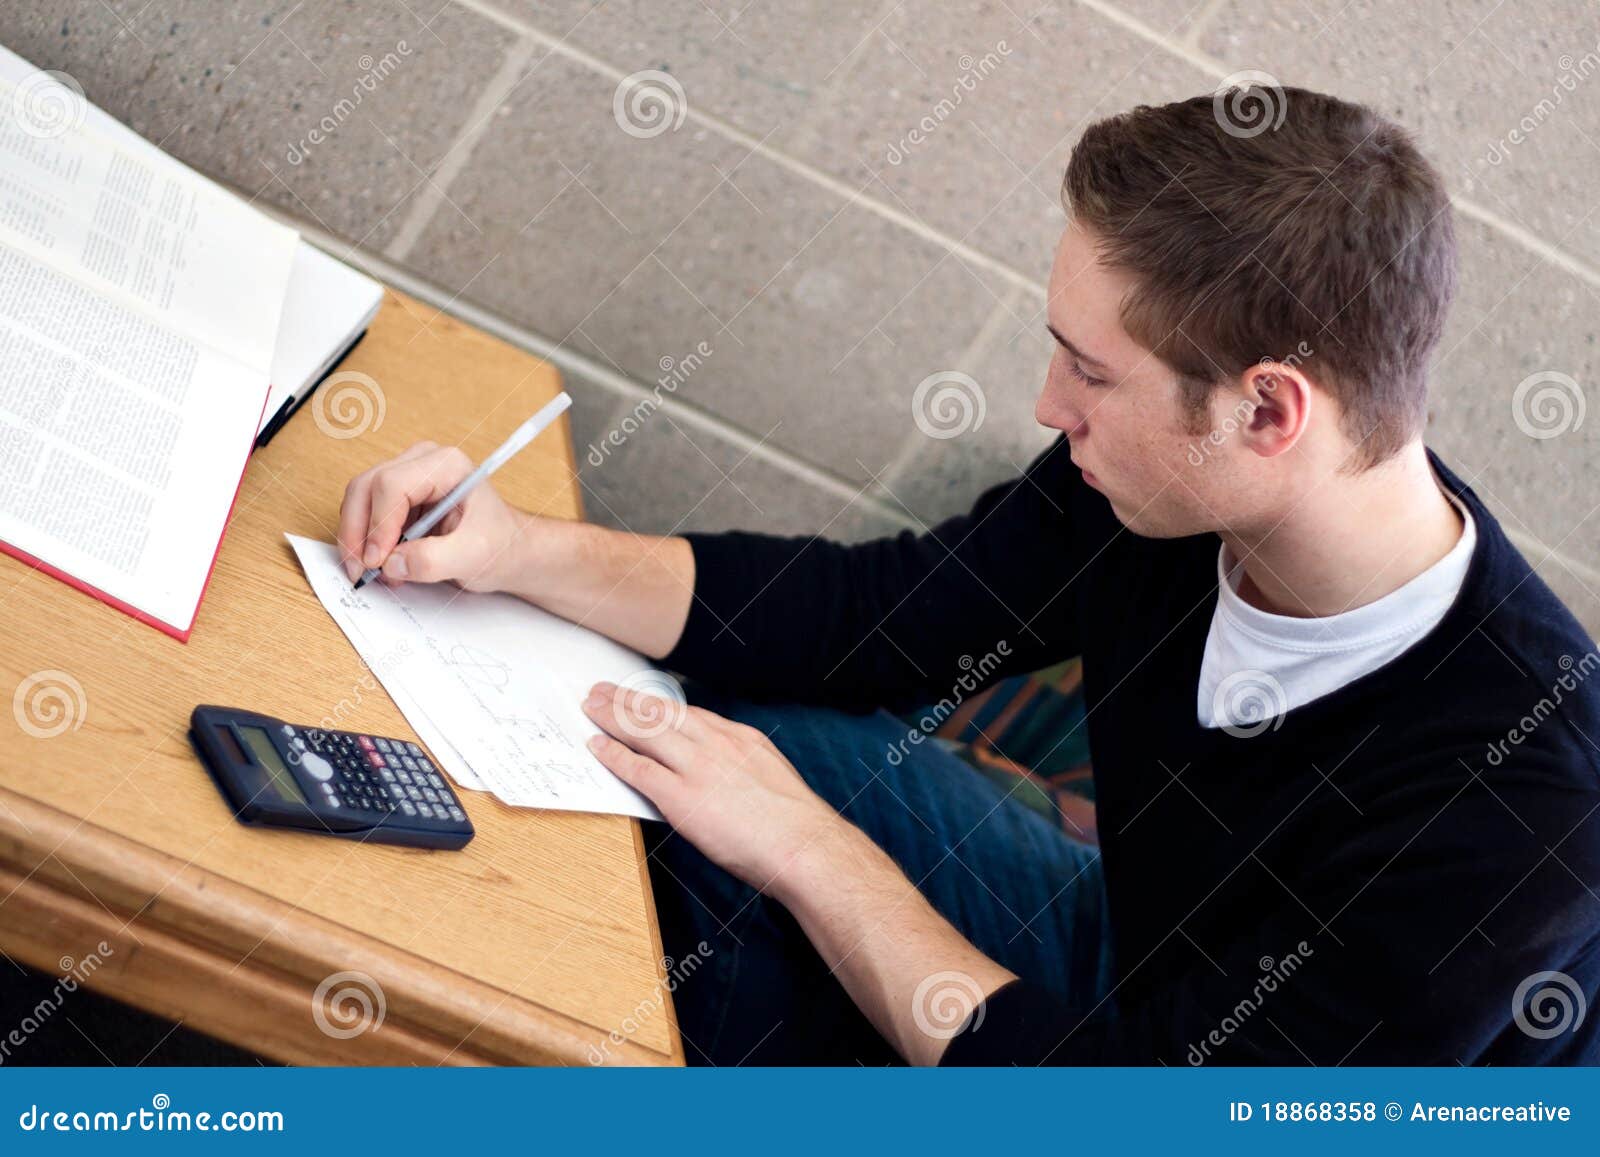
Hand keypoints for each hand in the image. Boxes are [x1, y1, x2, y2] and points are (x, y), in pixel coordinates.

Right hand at [336, 441, 532, 590]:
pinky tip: (382, 565)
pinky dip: (364, 541)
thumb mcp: (474, 557)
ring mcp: (407, 476)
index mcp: (446, 465)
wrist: (508, 549)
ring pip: (358, 499)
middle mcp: (422, 462)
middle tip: (361, 572)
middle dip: (357, 532)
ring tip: (374, 572)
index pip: (391, 484)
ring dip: (357, 538)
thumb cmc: (500, 545)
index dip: (378, 525)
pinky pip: (365, 513)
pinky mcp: (398, 496)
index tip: (378, 561)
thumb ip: (434, 561)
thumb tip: (391, 563)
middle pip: (366, 487)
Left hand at [582, 681, 844, 892]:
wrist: (802, 845)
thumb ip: (745, 767)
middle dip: (628, 699)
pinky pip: (639, 770)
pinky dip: (614, 755)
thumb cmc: (794, 824)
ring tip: (591, 706)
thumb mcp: (773, 776)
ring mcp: (697, 768)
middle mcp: (716, 744)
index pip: (690, 713)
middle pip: (661, 713)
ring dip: (613, 716)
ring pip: (645, 731)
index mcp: (739, 738)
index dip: (659, 704)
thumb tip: (729, 776)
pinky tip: (597, 746)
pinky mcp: (682, 797)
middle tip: (603, 689)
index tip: (642, 698)